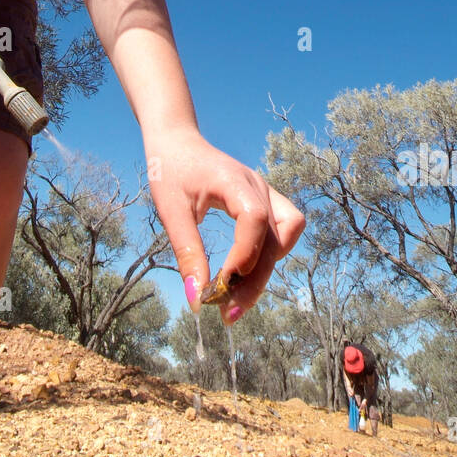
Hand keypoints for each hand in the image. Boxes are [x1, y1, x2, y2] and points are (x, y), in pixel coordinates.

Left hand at [144, 127, 305, 321]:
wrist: (177, 142)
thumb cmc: (170, 171)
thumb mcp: (171, 212)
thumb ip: (187, 253)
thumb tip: (197, 300)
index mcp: (234, 180)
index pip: (255, 219)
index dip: (244, 255)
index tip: (220, 283)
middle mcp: (258, 186)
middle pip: (274, 238)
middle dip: (255, 280)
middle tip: (227, 314)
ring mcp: (266, 192)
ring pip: (286, 237)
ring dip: (266, 270)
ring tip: (236, 297)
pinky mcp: (265, 201)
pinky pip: (283, 231)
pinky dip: (269, 255)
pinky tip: (243, 273)